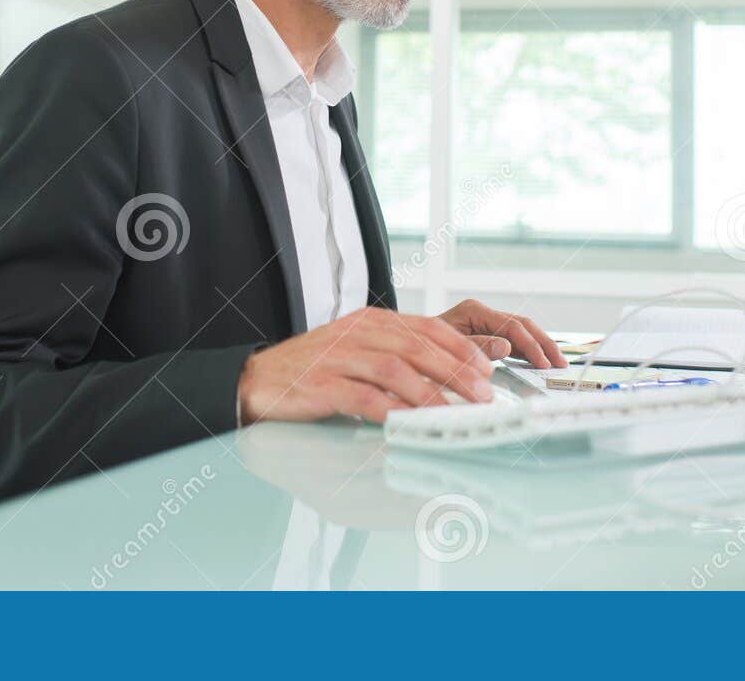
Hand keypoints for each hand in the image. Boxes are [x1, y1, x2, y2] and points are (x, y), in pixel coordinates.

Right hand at [237, 306, 494, 425]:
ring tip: (453, 412)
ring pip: (394, 368)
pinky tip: (408, 423)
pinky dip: (389, 409)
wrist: (258, 380)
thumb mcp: (357, 351)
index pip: (426, 327)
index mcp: (371, 322)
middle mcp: (357, 333)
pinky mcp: (321, 385)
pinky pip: (363, 396)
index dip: (460, 348)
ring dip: (430, 391)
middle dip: (455, 371)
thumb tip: (444, 379)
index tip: (487, 368)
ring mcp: (338, 357)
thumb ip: (395, 357)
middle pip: (417, 346)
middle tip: (483, 394)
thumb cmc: (312, 369)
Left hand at [436, 298, 565, 368]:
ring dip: (539, 347)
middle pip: (522, 324)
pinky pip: (513, 340)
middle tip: (559, 362)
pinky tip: (538, 362)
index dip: (531, 345)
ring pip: (521, 331)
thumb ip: (479, 346)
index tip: (543, 363)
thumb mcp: (449, 347)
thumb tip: (507, 346)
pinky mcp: (486, 334)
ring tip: (555, 363)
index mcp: (474, 310)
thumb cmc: (423, 346)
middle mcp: (481, 313)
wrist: (410, 347)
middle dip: (543, 343)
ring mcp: (485, 322)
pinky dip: (528, 351)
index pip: (512, 326)